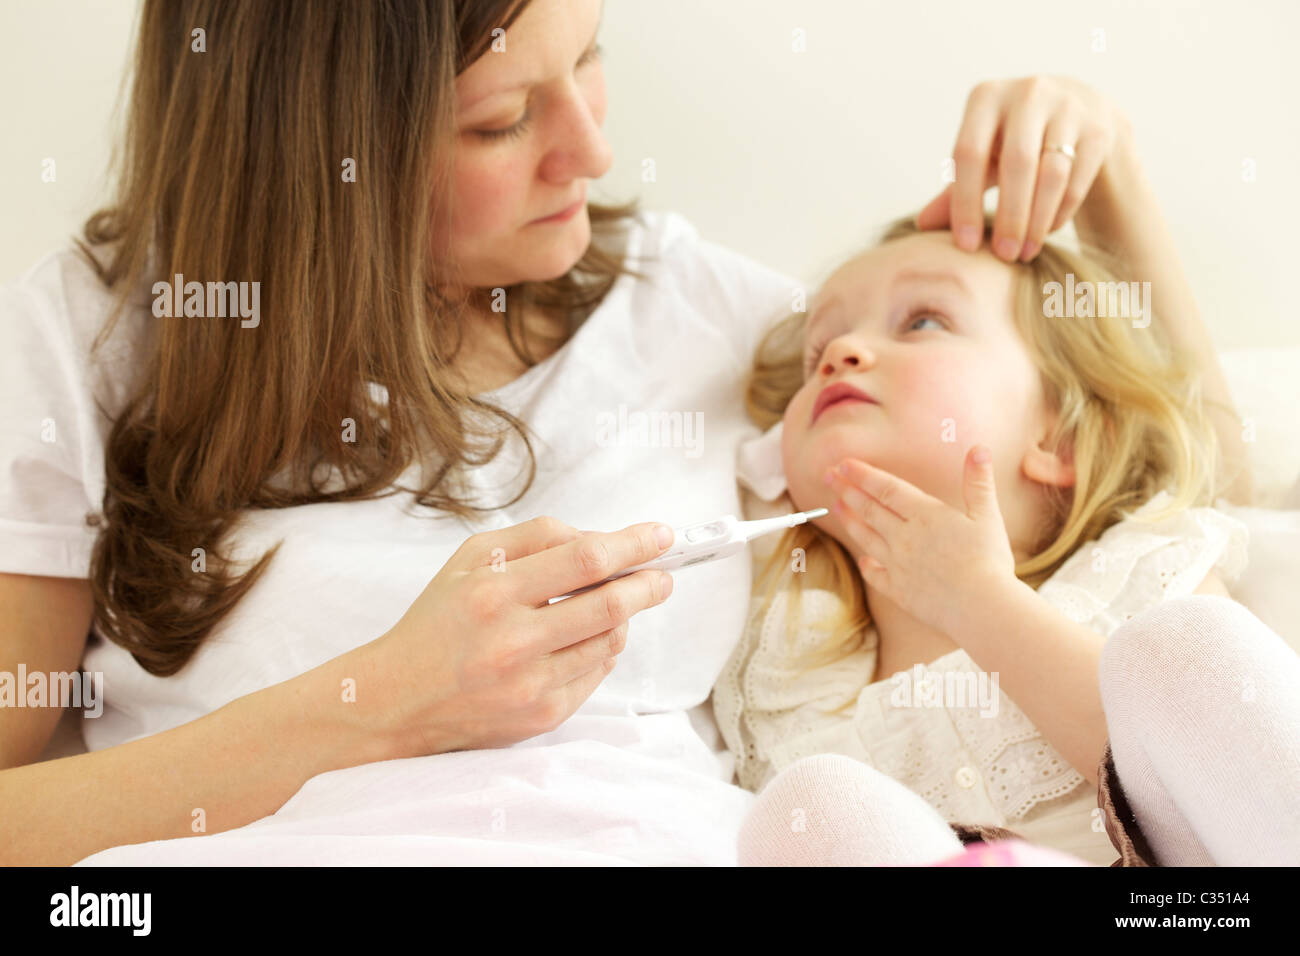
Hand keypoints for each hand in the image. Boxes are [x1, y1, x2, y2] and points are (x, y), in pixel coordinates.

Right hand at [366, 516, 674, 755]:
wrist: (397, 699)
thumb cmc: (440, 619)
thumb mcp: (470, 559)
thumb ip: (536, 538)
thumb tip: (600, 538)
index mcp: (493, 591)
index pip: (584, 560)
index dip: (632, 545)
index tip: (660, 536)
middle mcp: (513, 640)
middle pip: (610, 604)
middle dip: (649, 584)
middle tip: (664, 575)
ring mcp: (530, 684)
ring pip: (609, 641)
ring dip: (625, 617)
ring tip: (618, 603)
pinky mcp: (542, 716)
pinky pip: (596, 674)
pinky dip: (602, 650)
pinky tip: (585, 639)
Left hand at [824, 445, 1017, 636]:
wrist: (980, 607)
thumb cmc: (988, 560)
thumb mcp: (987, 516)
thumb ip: (979, 482)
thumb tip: (979, 449)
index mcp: (925, 515)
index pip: (886, 489)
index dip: (863, 475)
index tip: (843, 464)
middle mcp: (904, 537)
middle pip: (869, 509)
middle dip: (847, 490)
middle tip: (828, 476)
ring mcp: (898, 564)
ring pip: (867, 537)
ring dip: (850, 520)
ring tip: (835, 507)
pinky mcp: (898, 591)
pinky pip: (876, 575)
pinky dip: (868, 565)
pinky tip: (863, 560)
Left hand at [915, 75, 1132, 261]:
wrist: (1081, 112)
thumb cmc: (1014, 142)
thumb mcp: (983, 158)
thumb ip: (953, 190)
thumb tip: (921, 225)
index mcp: (986, 97)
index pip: (969, 153)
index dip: (964, 203)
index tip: (965, 246)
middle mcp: (1028, 93)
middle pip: (1017, 163)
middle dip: (1009, 217)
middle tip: (1004, 256)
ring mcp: (1069, 106)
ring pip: (1052, 174)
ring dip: (1037, 220)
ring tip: (1024, 253)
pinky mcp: (1099, 128)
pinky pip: (1077, 179)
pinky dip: (1059, 212)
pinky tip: (1045, 232)